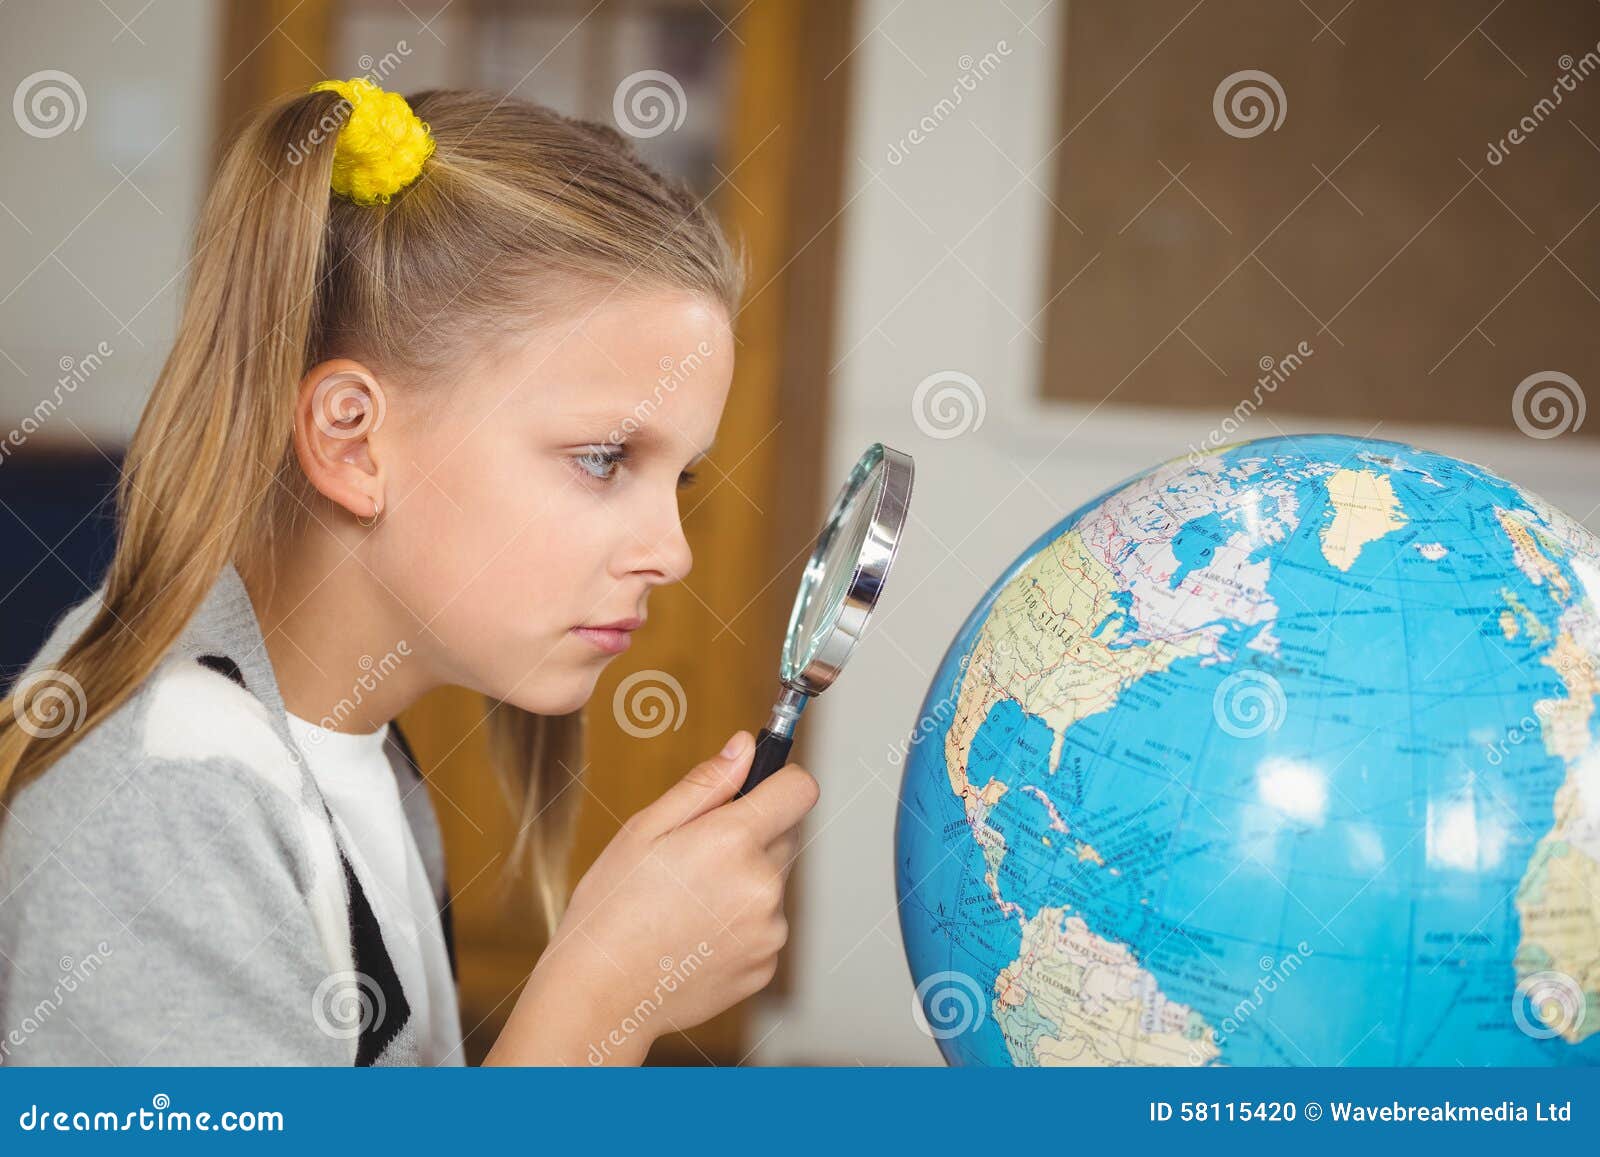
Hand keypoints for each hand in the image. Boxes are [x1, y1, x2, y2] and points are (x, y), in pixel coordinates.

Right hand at [484, 730, 818, 1064]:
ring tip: (686, 904)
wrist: (600, 995)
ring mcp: (768, 931)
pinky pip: (765, 926)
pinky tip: (694, 935)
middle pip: (785, 835)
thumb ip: (705, 784)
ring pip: (772, 883)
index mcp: (733, 842)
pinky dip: (740, 924)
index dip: (780, 781)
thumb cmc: (611, 909)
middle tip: (694, 857)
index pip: (800, 789)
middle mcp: (762, 886)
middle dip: (751, 834)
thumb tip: (746, 747)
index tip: (758, 788)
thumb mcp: (644, 830)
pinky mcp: (766, 965)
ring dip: (744, 882)